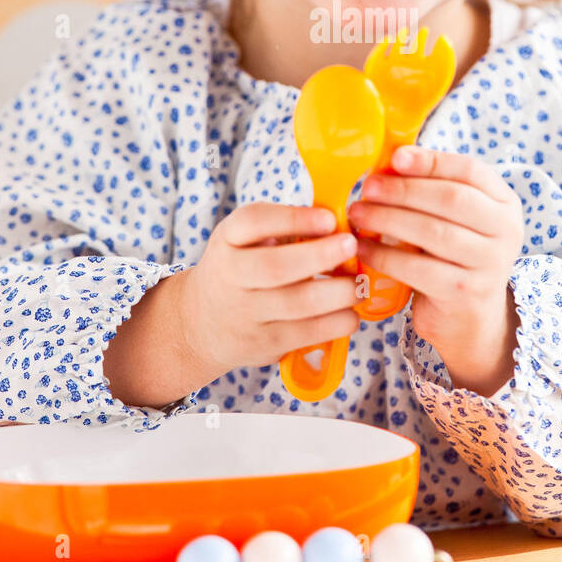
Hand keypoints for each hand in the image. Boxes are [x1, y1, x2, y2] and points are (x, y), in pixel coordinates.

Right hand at [179, 204, 361, 380]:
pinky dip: (335, 324)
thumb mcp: (244, 239)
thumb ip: (282, 227)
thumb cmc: (239, 268)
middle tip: (352, 245)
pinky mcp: (263, 343)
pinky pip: (305, 334)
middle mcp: (231, 275)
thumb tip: (339, 224)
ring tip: (359, 284)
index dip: (293, 218)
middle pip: (275, 266)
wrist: (201, 322)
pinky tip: (351, 313)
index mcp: (228, 240)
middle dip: (320, 255)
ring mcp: (246, 313)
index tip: (329, 218)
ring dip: (337, 293)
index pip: (253, 222)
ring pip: (296, 304)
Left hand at [348, 147, 522, 395]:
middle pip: (452, 199)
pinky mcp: (465, 293)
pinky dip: (386, 256)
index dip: (431, 161)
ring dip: (389, 220)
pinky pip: (419, 268)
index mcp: (504, 203)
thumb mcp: (454, 220)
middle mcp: (506, 232)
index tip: (395, 157)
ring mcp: (489, 265)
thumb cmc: (453, 257)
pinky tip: (363, 249)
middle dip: (404, 190)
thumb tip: (389, 162)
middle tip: (368, 187)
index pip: (470, 171)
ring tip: (359, 214)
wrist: (470, 318)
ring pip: (434, 233)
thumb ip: (432, 191)